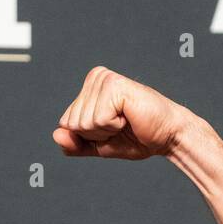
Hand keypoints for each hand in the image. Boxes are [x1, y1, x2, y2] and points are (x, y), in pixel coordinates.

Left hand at [52, 67, 188, 159]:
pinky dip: (113, 126)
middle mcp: (94, 78)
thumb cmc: (136, 137)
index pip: (66, 123)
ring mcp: (103, 79)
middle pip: (72, 123)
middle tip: (121, 125)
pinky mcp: (113, 85)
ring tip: (125, 120)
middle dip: (96, 134)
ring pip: (83, 122)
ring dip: (106, 130)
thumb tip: (56, 135)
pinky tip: (128, 116)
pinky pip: (97, 120)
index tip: (111, 128)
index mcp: (88, 88)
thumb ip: (75, 143)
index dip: (88, 136)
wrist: (167, 136)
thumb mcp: (99, 145)